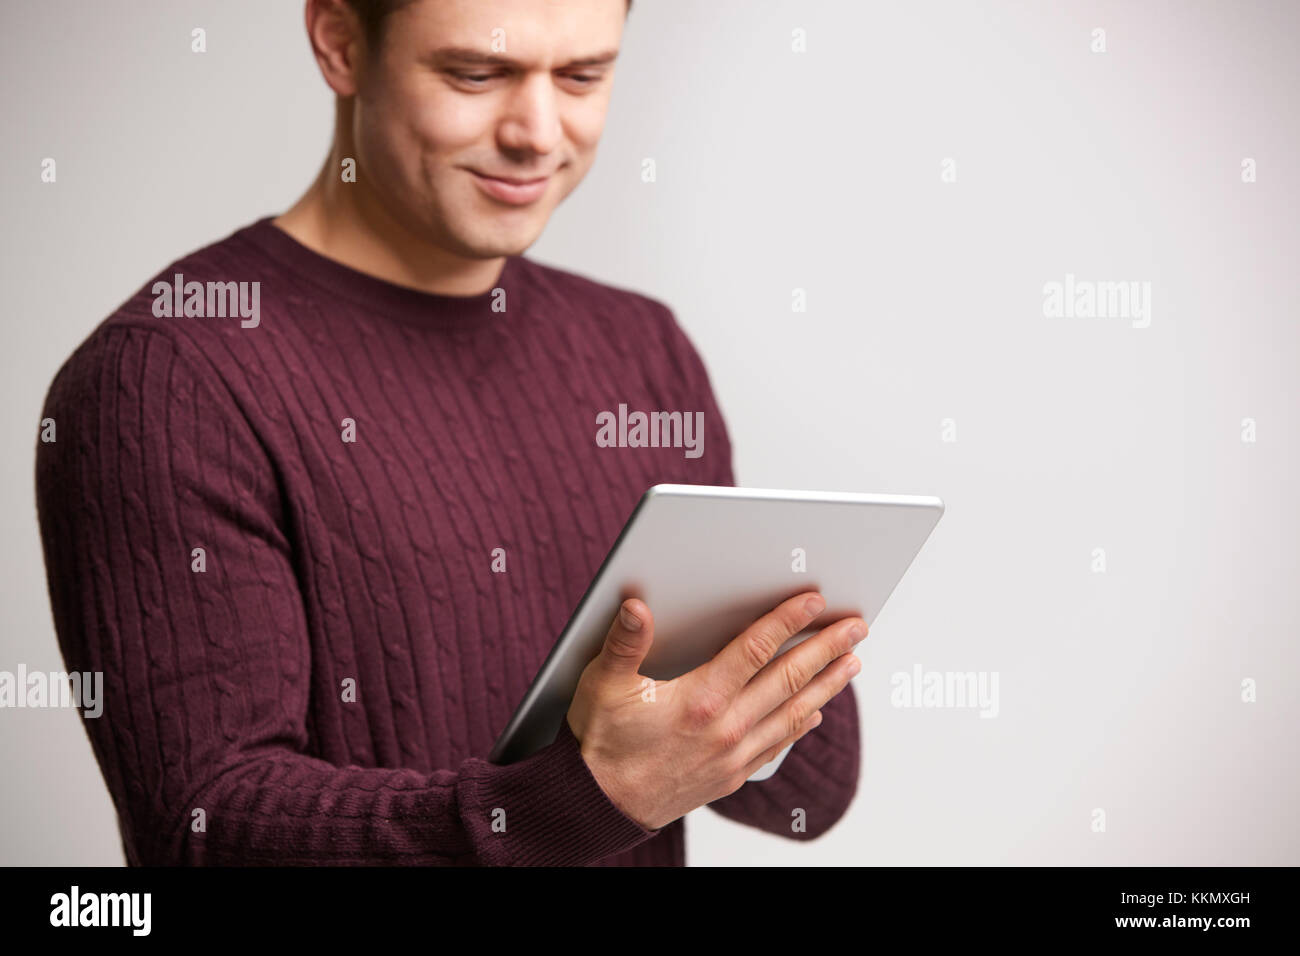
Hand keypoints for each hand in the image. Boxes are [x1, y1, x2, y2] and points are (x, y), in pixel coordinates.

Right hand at [565, 591, 864, 830]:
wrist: (599, 805)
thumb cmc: (601, 742)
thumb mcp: (604, 684)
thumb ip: (625, 642)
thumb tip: (637, 606)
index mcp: (699, 699)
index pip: (755, 649)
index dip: (787, 621)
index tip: (814, 600)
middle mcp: (725, 728)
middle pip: (787, 679)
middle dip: (826, 648)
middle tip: (856, 626)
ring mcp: (733, 756)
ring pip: (792, 713)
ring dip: (826, 685)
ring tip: (852, 663)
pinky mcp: (731, 776)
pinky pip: (777, 745)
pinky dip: (800, 725)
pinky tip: (815, 712)